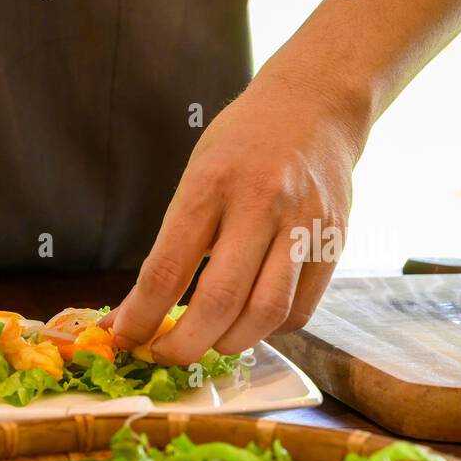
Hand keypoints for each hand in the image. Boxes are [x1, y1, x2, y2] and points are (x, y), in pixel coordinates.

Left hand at [109, 70, 367, 363]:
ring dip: (229, 344)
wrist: (315, 105)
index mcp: (211, 185)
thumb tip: (128, 318)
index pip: (167, 269)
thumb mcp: (194, 179)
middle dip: (184, 345)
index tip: (125, 339)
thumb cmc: (240, 147)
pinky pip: (300, 310)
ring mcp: (304, 226)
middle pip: (220, 301)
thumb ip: (167, 250)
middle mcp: (261, 205)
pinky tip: (249, 322)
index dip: (141, 317)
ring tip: (208, 343)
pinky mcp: (335, 242)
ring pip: (266, 313)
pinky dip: (268, 330)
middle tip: (166, 356)